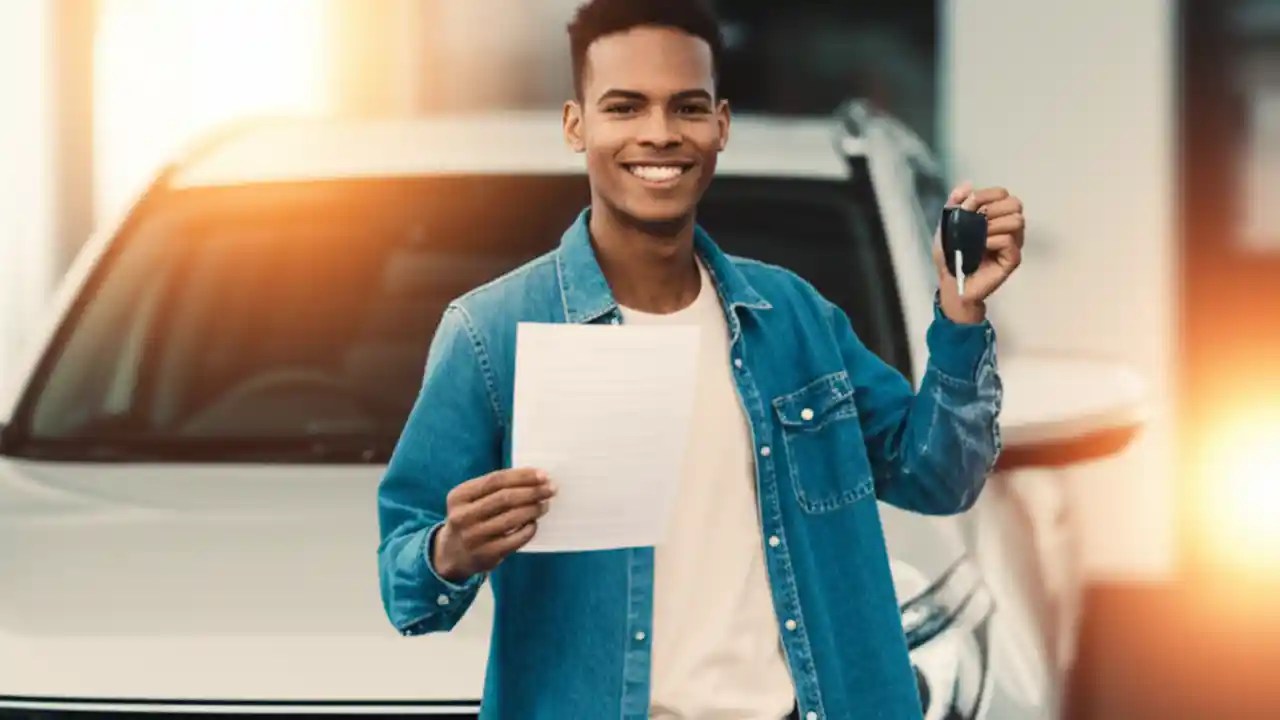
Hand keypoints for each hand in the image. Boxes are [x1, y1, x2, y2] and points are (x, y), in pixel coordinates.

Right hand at [432, 468, 556, 581]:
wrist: (452, 554)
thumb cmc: (471, 518)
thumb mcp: (471, 500)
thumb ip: (495, 488)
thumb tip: (535, 477)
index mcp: (459, 496)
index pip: (495, 480)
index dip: (522, 476)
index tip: (544, 475)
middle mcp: (463, 516)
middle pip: (505, 498)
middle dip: (533, 491)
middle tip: (551, 489)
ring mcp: (474, 537)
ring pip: (512, 518)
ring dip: (534, 509)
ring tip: (545, 504)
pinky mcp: (486, 555)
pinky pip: (515, 539)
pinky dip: (529, 529)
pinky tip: (534, 523)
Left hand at [931, 182, 1025, 322]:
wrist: (950, 282)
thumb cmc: (950, 255)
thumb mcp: (947, 226)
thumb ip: (954, 204)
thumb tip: (968, 185)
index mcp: (995, 216)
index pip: (1003, 194)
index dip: (987, 195)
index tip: (970, 205)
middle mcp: (1008, 228)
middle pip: (1015, 204)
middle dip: (992, 208)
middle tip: (976, 221)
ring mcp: (1013, 244)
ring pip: (1016, 220)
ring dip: (993, 224)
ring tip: (979, 236)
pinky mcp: (1012, 259)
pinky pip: (1008, 240)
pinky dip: (992, 240)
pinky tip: (981, 248)